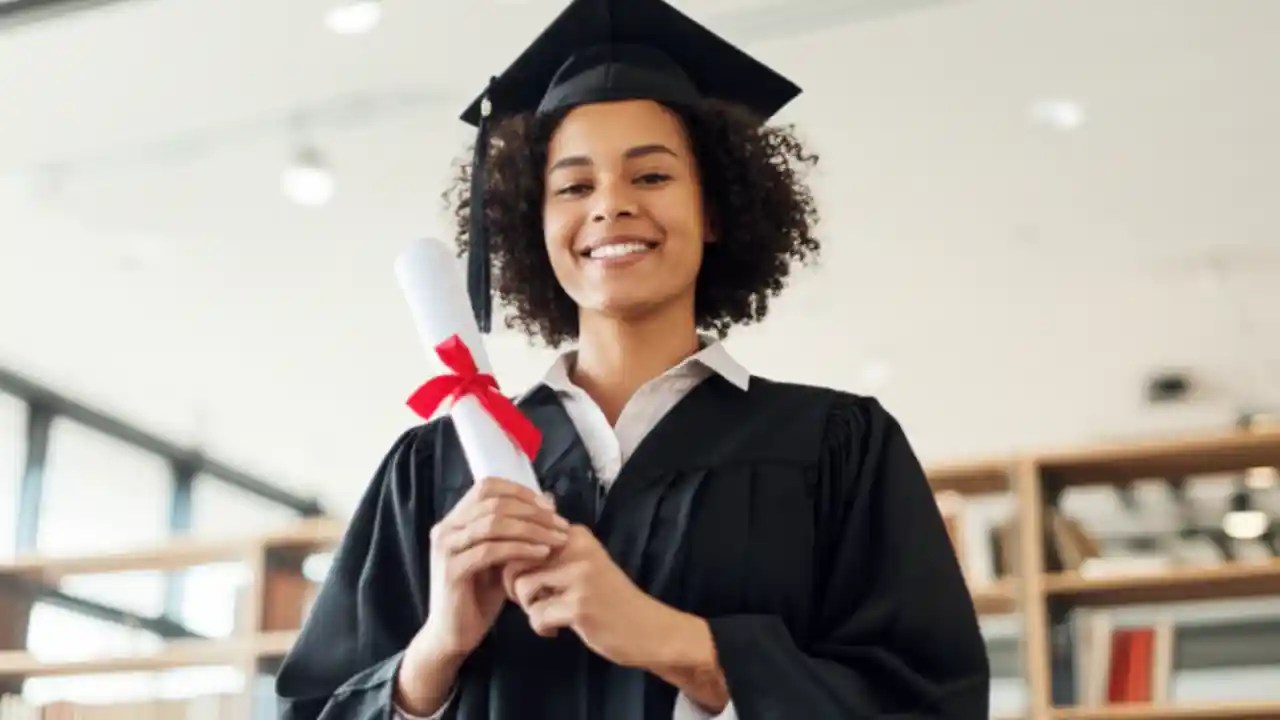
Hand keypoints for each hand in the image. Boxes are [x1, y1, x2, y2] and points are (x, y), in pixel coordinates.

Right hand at [398, 477, 568, 714]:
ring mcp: (446, 548)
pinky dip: (520, 549)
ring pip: (493, 524)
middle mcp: (446, 528)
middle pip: (493, 502)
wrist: (453, 634)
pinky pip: (490, 551)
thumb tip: (548, 501)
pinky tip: (542, 554)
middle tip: (560, 524)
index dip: (520, 492)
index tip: (549, 507)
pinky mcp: (453, 571)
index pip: (487, 486)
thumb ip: (516, 531)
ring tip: (557, 538)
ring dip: (531, 528)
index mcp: (455, 519)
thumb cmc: (479, 594)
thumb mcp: (500, 557)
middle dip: (532, 511)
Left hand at [501, 524, 686, 668]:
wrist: (649, 629)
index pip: (523, 537)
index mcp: (577, 535)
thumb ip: (551, 555)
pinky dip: (540, 626)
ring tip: (546, 614)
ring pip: (523, 586)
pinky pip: (536, 614)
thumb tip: (506, 550)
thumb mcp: (583, 566)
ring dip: (528, 607)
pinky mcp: (579, 605)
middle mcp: (578, 549)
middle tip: (532, 602)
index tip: (532, 582)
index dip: (516, 564)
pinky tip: (556, 630)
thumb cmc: (610, 599)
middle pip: (517, 560)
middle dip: (515, 586)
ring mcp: (580, 576)